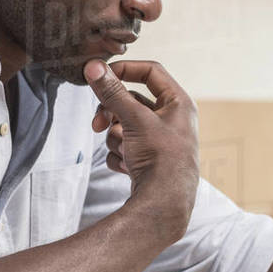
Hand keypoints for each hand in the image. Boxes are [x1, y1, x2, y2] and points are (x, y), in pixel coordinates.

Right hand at [84, 58, 198, 235]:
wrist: (164, 204)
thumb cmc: (161, 159)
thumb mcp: (134, 120)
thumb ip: (112, 92)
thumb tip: (94, 67)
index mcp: (178, 103)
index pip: (151, 72)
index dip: (125, 70)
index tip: (102, 74)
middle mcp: (172, 120)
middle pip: (131, 101)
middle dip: (112, 113)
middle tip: (97, 122)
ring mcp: (160, 141)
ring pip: (124, 126)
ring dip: (116, 138)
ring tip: (123, 151)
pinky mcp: (148, 160)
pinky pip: (124, 147)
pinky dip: (120, 155)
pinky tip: (127, 166)